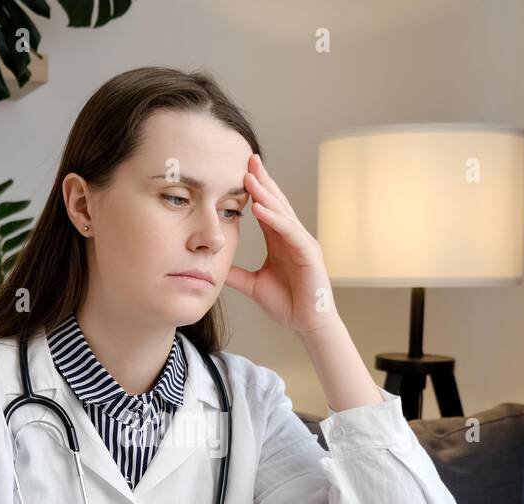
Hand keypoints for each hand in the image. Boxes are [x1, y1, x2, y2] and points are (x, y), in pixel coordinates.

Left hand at [225, 153, 338, 335]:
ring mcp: (302, 242)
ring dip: (265, 193)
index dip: (254, 189)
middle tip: (248, 158)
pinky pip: (289, 231)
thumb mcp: (253, 285)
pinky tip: (260, 208)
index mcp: (279, 240)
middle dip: (262, 180)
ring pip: (281, 212)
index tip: (238, 171)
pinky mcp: (308, 253)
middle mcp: (291, 236)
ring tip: (249, 176)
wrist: (307, 324)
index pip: (265, 208)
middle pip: (275, 202)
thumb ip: (236, 274)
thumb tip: (214, 266)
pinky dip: (274, 219)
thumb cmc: (287, 304)